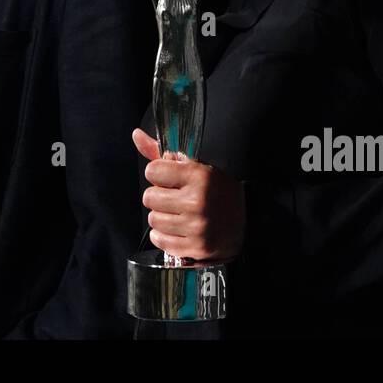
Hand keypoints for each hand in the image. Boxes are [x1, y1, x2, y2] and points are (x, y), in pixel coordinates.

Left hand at [133, 127, 244, 260]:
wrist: (247, 220)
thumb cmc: (216, 190)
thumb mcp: (195, 166)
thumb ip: (162, 152)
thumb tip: (136, 134)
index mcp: (199, 176)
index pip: (152, 171)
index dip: (158, 174)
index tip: (169, 178)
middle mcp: (197, 201)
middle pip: (149, 197)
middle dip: (159, 197)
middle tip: (175, 198)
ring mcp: (197, 227)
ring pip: (153, 220)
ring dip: (162, 217)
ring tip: (179, 214)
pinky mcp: (196, 248)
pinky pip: (160, 241)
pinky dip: (165, 236)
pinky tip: (179, 228)